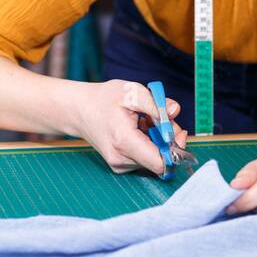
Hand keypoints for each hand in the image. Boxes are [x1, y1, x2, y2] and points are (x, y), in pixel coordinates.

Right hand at [66, 79, 188, 174]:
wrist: (78, 110)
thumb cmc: (103, 99)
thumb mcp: (132, 91)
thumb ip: (156, 103)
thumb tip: (175, 111)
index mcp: (124, 141)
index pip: (161, 163)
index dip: (176, 149)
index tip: (178, 131)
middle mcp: (121, 159)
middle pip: (160, 160)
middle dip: (168, 139)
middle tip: (163, 118)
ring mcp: (119, 165)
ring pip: (154, 159)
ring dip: (158, 140)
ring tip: (145, 121)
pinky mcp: (120, 165)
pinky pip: (144, 158)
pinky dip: (148, 144)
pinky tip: (139, 129)